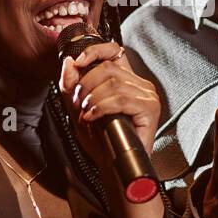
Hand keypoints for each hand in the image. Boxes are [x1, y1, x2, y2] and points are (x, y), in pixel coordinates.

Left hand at [58, 42, 164, 217]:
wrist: (114, 167)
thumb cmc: (100, 140)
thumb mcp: (79, 108)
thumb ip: (72, 86)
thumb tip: (68, 62)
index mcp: (125, 80)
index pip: (114, 50)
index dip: (95, 50)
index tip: (78, 61)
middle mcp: (139, 84)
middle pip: (108, 67)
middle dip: (85, 84)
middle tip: (78, 103)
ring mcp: (147, 95)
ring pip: (113, 82)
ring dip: (92, 97)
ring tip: (86, 113)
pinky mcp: (149, 109)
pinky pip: (121, 99)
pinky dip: (101, 107)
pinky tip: (93, 117)